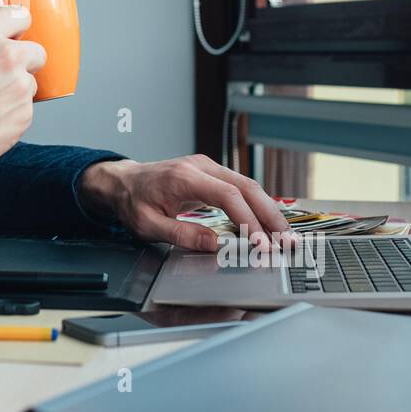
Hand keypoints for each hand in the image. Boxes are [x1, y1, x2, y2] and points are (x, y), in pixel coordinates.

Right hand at [0, 0, 43, 188]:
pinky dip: (13, 112)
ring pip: (30, 82)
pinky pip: (26, 108)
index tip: (12, 38)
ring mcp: (19, 85)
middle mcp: (6, 55)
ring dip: (16, 89)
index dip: (15, 29)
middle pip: (37, 50)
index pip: (21, 15)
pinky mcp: (25, 113)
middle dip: (23, 61)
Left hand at [80, 155, 297, 252]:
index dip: (248, 220)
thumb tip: (215, 244)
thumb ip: (182, 234)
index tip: (260, 243)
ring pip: (248, 186)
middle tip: (287, 242)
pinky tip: (268, 224)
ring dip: (268, 211)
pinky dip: (257, 206)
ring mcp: (208, 167)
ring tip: (284, 237)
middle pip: (246, 187)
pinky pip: (241, 188)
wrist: (122, 182)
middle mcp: (200, 167)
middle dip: (270, 216)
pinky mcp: (212, 174)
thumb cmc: (133, 202)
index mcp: (184, 177)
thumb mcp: (149, 225)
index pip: (228, 195)